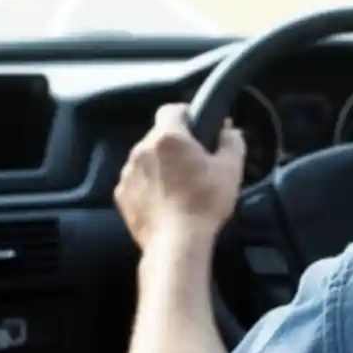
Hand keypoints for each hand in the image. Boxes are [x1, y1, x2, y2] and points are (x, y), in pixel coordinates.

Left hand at [114, 103, 245, 251]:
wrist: (177, 243)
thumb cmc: (206, 202)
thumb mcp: (231, 169)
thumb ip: (231, 141)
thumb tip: (229, 130)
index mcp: (168, 137)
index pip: (171, 109)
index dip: (186, 114)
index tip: (198, 126)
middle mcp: (141, 149)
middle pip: (158, 136)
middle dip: (174, 144)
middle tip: (194, 162)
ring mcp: (127, 173)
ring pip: (145, 159)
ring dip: (159, 164)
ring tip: (178, 185)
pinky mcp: (120, 195)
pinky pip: (136, 181)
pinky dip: (148, 185)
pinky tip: (163, 201)